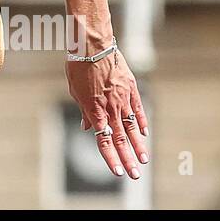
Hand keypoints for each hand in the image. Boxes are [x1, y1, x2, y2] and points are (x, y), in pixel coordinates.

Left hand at [66, 48, 149, 180]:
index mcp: (94, 110)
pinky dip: (141, 122)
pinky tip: (144, 133)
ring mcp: (122, 98)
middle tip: (134, 175)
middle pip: (120, 139)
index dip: (109, 157)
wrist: (92, 45)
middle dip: (127, 159)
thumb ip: (83, 111)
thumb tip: (87, 127)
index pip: (103, 140)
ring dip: (138, 145)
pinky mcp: (131, 88)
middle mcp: (110, 107)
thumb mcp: (75, 90)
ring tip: (144, 160)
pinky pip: (137, 109)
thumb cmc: (78, 66)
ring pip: (132, 127)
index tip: (116, 171)